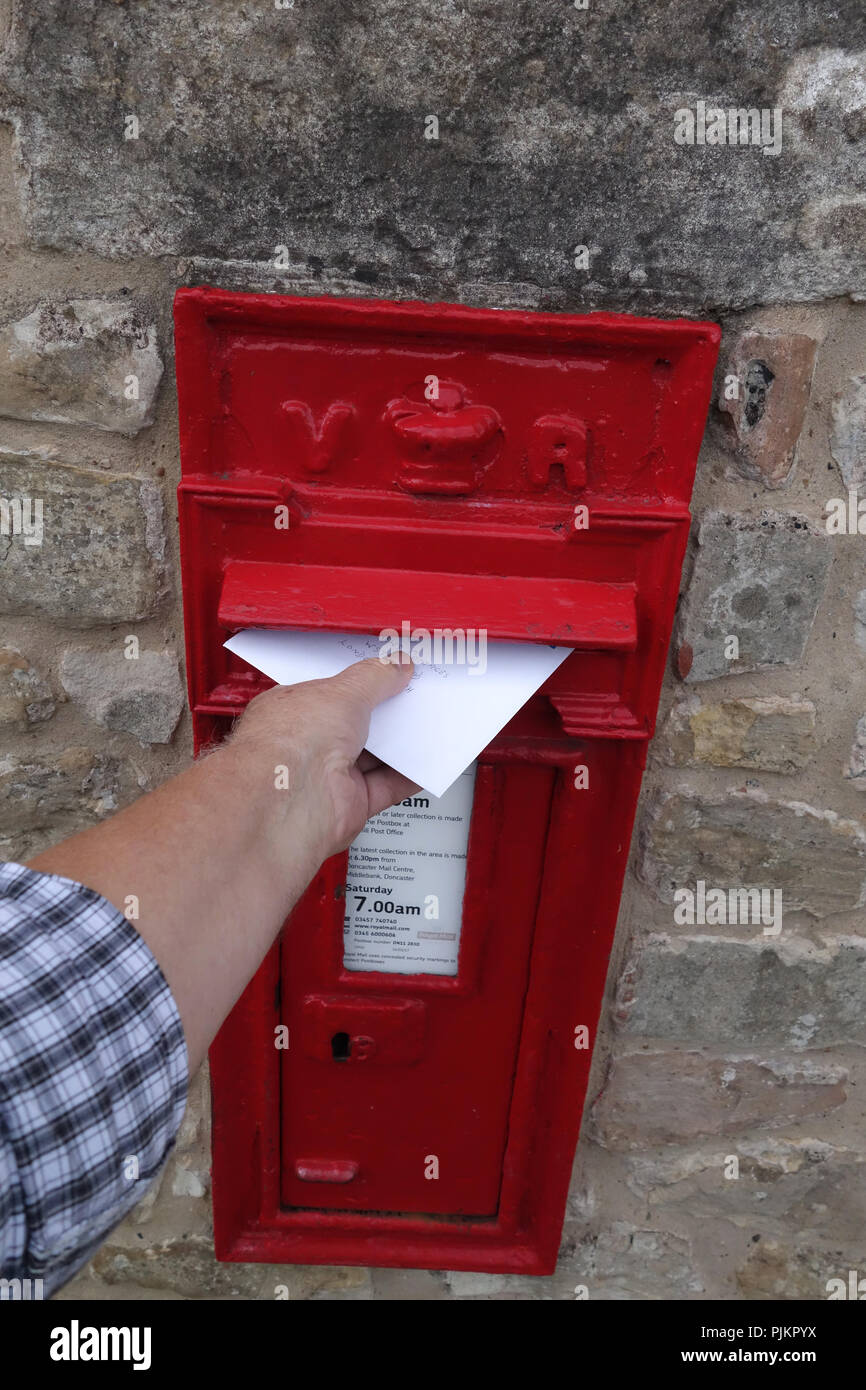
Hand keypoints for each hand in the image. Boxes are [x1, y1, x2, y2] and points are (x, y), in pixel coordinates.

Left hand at [227, 655, 418, 863]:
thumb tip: (395, 665)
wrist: (288, 802)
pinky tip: (424, 762)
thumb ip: (374, 677)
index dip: (359, 682)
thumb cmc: (290, 743)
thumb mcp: (342, 692)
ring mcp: (327, 776)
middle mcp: (306, 744)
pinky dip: (407, 777)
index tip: (388, 673)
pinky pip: (386, 787)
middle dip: (384, 713)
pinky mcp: (349, 804)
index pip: (329, 692)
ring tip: (427, 723)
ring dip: (400, 744)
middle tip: (414, 696)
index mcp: (292, 710)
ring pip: (372, 757)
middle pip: (354, 725)